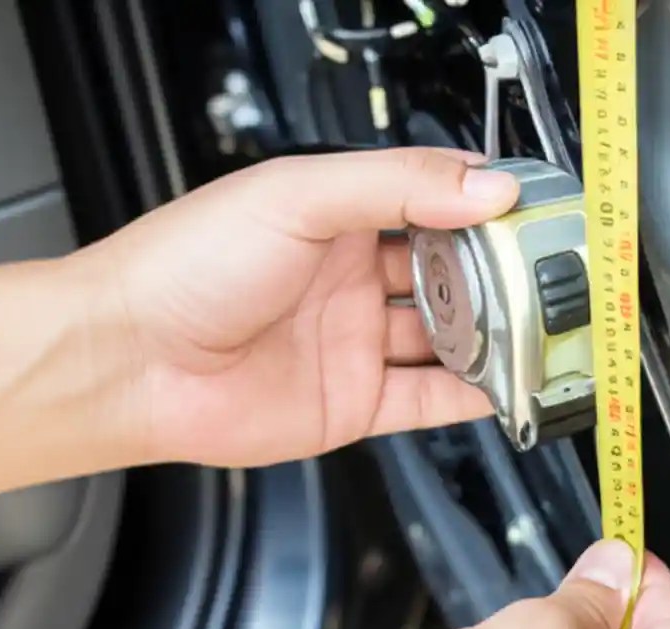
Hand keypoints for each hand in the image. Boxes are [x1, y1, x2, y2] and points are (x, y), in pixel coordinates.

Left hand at [91, 147, 518, 466]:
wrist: (129, 361)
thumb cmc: (184, 267)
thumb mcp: (298, 197)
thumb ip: (396, 185)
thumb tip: (484, 186)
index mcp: (338, 218)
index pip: (432, 203)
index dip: (482, 207)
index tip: (530, 212)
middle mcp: (351, 279)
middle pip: (448, 275)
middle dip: (496, 276)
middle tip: (541, 276)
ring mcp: (354, 342)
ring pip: (446, 339)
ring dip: (490, 336)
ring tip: (532, 330)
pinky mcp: (354, 402)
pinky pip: (429, 400)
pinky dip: (471, 396)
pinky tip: (503, 384)